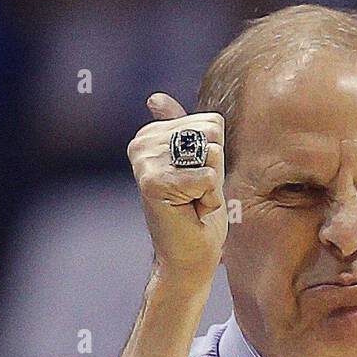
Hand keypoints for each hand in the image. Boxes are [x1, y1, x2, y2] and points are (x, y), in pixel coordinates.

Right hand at [127, 93, 226, 290]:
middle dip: (214, 172)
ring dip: (212, 187)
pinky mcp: (154, 182)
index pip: (211, 123)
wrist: (189, 259)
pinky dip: (209, 199)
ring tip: (192, 204)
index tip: (196, 184)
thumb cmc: (197, 215)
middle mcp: (142, 143)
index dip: (214, 159)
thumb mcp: (197, 165)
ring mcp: (145, 162)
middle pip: (211, 134)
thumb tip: (154, 98)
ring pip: (211, 154)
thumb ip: (183, 130)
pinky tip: (191, 212)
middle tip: (195, 196)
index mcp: (151, 134)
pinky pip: (207, 177)